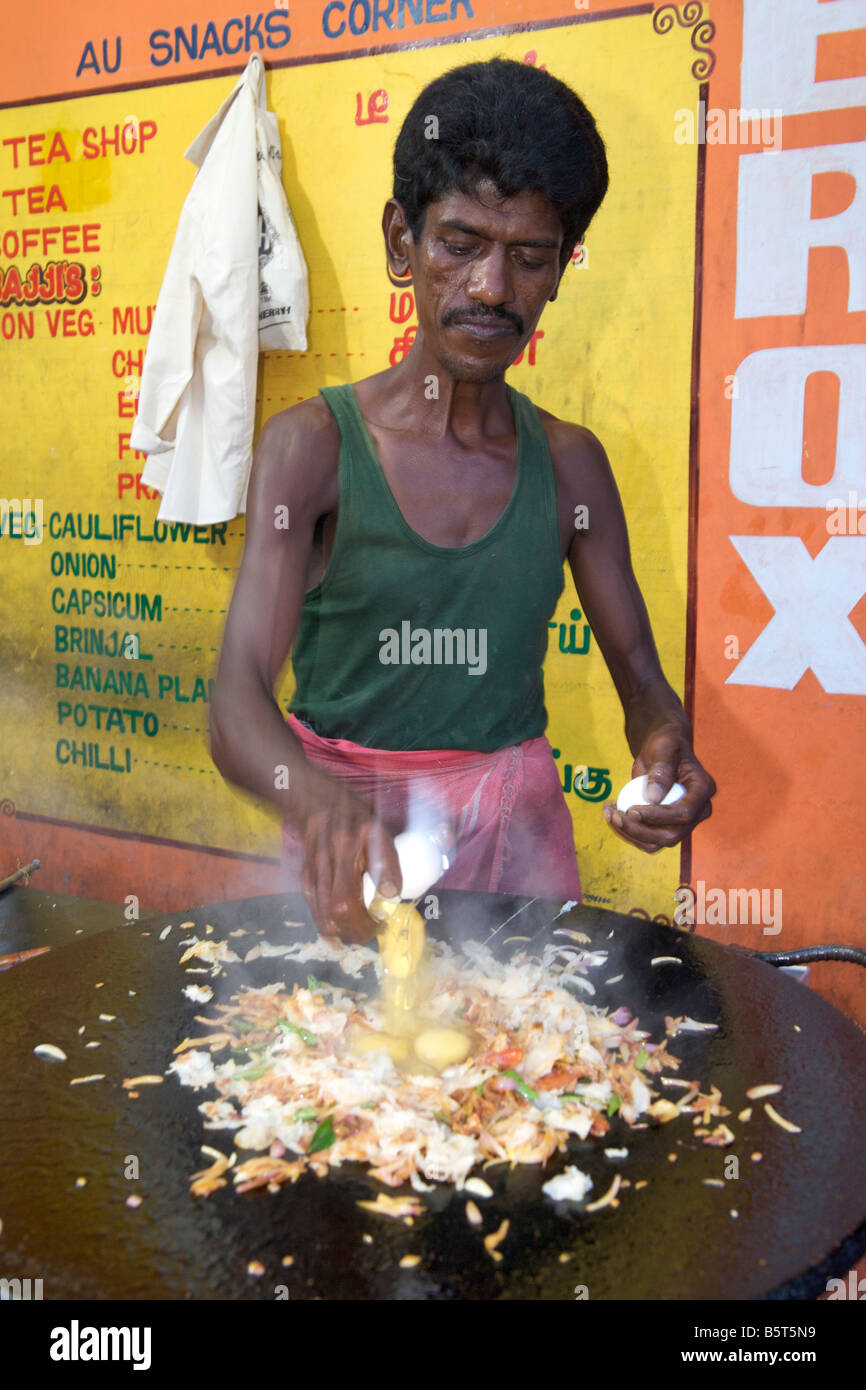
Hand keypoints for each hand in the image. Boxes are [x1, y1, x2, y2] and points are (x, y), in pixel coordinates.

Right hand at [300, 791, 401, 943]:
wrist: (315, 801)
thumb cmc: (357, 816)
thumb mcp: (385, 822)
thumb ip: (410, 841)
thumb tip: (430, 854)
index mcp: (368, 832)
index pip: (380, 859)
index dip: (387, 880)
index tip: (392, 899)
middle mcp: (341, 848)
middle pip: (344, 902)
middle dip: (360, 928)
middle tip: (375, 932)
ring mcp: (320, 863)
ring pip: (327, 910)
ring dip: (344, 932)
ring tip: (359, 936)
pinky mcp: (306, 873)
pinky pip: (314, 906)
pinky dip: (326, 927)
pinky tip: (337, 936)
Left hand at [603, 726, 714, 853]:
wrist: (661, 753)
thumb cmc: (665, 744)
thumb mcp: (663, 747)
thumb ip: (661, 769)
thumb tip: (653, 797)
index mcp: (703, 789)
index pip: (685, 813)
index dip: (658, 816)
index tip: (631, 810)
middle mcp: (698, 811)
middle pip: (671, 834)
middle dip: (640, 830)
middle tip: (615, 815)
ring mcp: (683, 823)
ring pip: (657, 843)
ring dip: (630, 834)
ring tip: (610, 814)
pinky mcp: (666, 827)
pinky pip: (647, 840)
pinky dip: (628, 833)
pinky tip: (612, 815)